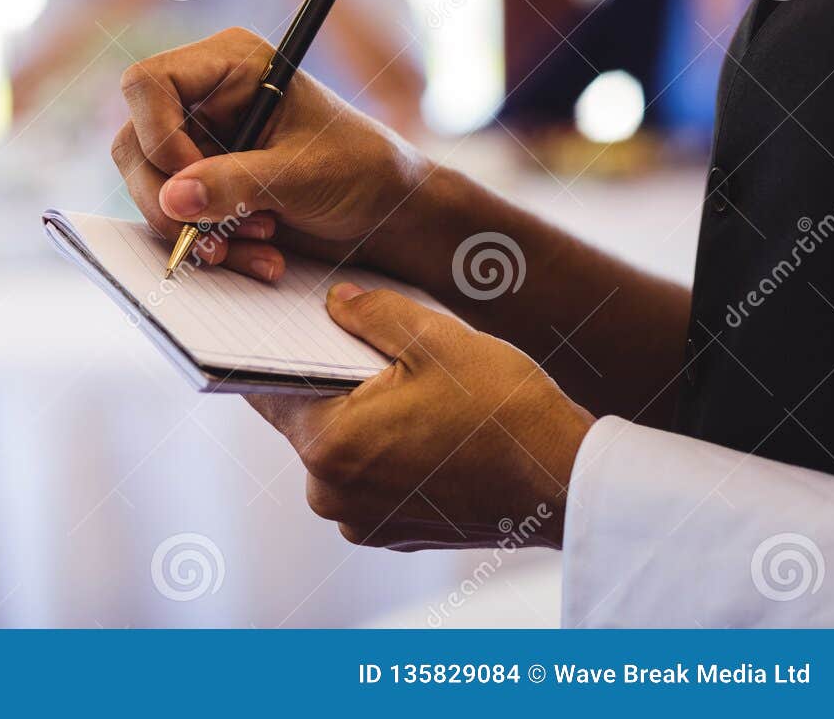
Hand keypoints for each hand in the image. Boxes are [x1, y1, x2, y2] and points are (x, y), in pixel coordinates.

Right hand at [110, 28, 429, 279]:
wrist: (386, 212)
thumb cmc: (361, 169)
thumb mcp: (304, 174)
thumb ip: (237, 183)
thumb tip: (173, 199)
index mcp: (229, 64)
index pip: (148, 85)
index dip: (158, 137)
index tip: (193, 183)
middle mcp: (203, 98)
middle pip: (136, 144)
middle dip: (171, 200)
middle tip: (215, 236)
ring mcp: (198, 143)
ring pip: (150, 188)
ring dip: (193, 230)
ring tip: (258, 244)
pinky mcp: (201, 184)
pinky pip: (173, 218)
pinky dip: (207, 245)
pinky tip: (256, 256)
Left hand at [249, 284, 594, 548]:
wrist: (566, 483)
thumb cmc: (504, 411)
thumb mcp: (436, 340)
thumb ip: (370, 314)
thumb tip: (334, 302)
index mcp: (327, 445)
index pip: (266, 389)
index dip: (273, 352)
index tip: (282, 328)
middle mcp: (330, 494)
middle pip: (303, 420)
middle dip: (327, 383)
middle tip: (364, 349)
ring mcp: (361, 520)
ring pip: (337, 450)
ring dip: (359, 419)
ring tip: (406, 389)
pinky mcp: (391, 532)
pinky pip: (367, 479)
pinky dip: (383, 452)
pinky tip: (423, 426)